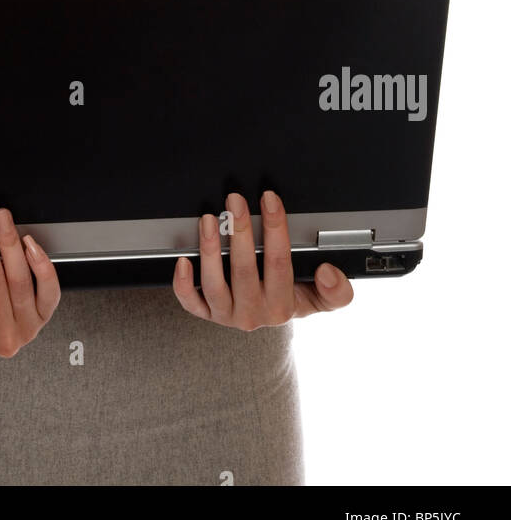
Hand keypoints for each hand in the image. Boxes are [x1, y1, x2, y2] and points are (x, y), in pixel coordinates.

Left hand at [173, 190, 353, 328]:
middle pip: (243, 269)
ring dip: (210, 249)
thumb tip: (329, 272)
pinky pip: (191, 302)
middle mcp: (253, 313)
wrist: (271, 319)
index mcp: (283, 306)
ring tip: (209, 219)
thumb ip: (337, 291)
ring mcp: (228, 314)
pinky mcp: (207, 314)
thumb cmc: (294, 298)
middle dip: (239, 230)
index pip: (280, 262)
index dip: (275, 228)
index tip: (270, 200)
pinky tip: (183, 259)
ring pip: (214, 283)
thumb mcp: (322, 298)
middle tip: (235, 201)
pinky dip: (184, 283)